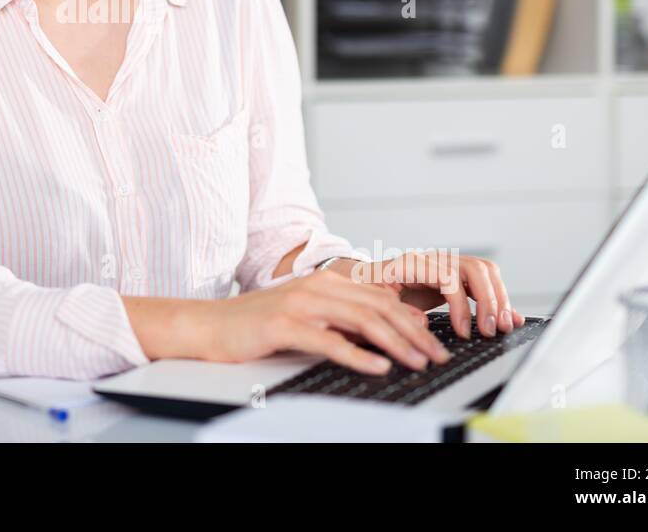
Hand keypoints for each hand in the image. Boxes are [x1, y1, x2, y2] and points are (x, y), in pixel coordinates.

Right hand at [127, 270, 451, 375]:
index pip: (382, 299)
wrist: (209, 324)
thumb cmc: (256, 324)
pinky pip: (329, 341)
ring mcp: (301, 303)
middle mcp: (318, 286)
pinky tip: (377, 367)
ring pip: (362, 321)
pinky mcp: (285, 324)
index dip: (413, 320)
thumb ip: (340, 318)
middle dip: (415, 334)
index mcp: (326, 282)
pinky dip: (357, 355)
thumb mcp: (305, 315)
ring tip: (418, 362)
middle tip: (438, 356)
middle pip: (379, 308)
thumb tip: (382, 330)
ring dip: (396, 344)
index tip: (436, 342)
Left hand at [330, 251, 525, 338]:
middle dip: (487, 301)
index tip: (465, 333)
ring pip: (483, 271)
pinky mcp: (453, 277)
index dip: (461, 306)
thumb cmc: (364, 292)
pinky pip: (483, 280)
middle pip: (473, 269)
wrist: (360, 281)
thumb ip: (393, 310)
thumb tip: (421, 324)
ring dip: (498, 298)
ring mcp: (445, 265)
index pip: (448, 277)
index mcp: (410, 264)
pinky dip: (498, 297)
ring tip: (502, 326)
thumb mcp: (371, 302)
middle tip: (490, 331)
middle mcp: (432, 259)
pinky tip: (510, 316)